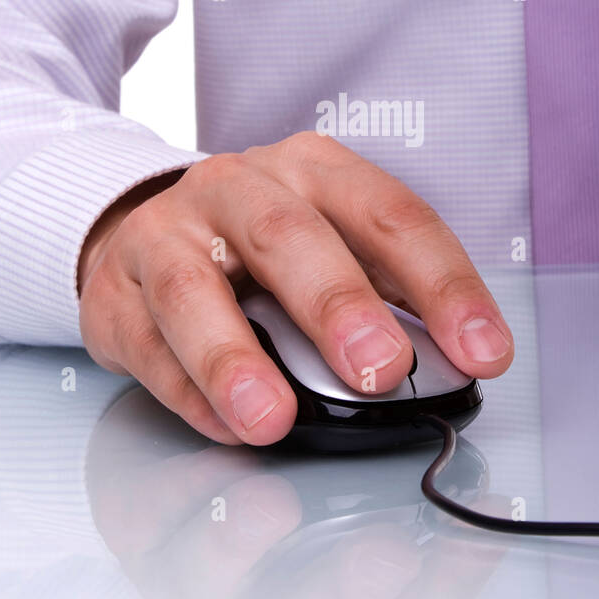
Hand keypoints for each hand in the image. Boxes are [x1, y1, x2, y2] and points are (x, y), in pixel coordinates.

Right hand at [78, 133, 512, 444]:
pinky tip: (226, 426)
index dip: (444, 285)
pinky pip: (147, 343)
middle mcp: (239, 186)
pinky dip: (187, 392)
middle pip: (288, 234)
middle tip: (382, 372)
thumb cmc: (262, 251)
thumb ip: (388, 297)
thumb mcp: (333, 245)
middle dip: (339, 305)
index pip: (391, 216)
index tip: (484, 352)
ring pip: (192, 288)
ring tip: (272, 419)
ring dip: (234, 359)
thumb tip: (453, 366)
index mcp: (313, 171)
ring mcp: (167, 233)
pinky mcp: (115, 290)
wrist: (144, 233)